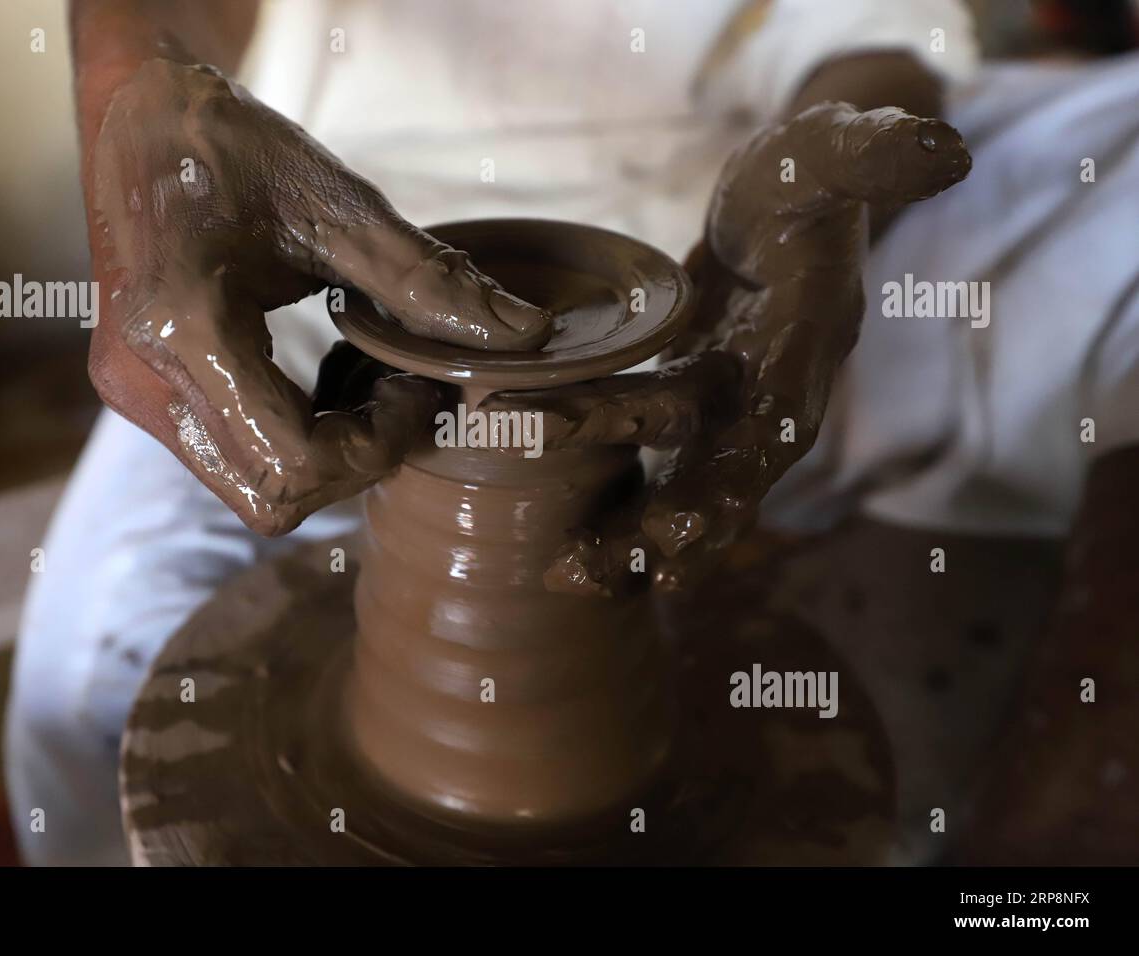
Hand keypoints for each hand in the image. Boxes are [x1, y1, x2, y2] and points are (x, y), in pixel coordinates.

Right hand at [86, 59, 550, 534]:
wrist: (140, 113)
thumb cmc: (229, 143)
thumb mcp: (335, 202)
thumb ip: (425, 279)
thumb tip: (523, 334)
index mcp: (185, 327)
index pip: (295, 462)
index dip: (376, 447)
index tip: (415, 388)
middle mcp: (146, 380)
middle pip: (273, 497)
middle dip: (355, 463)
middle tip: (400, 395)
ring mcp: (135, 393)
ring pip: (251, 489)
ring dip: (326, 458)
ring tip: (366, 383)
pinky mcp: (144, 393)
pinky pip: (231, 458)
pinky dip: (292, 441)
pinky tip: (323, 383)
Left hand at [484, 102, 970, 595]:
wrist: (786, 200)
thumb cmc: (807, 173)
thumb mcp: (833, 149)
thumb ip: (875, 152)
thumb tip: (944, 148)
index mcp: (809, 340)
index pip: (787, 410)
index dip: (749, 462)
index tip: (703, 515)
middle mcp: (775, 390)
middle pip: (732, 471)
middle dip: (682, 522)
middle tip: (625, 568)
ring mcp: (731, 405)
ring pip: (686, 484)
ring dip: (635, 534)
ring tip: (570, 575)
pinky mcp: (691, 403)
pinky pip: (652, 463)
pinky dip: (614, 502)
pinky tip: (566, 546)